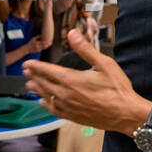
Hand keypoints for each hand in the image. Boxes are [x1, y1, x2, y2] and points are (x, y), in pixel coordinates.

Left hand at [24, 30, 149, 131]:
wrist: (125, 114)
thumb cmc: (117, 90)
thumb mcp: (104, 64)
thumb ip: (85, 49)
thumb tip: (73, 34)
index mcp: (72, 80)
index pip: (47, 71)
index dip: (36, 66)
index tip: (27, 63)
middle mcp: (66, 95)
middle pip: (44, 84)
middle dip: (34, 76)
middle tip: (26, 72)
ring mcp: (69, 108)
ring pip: (47, 97)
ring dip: (37, 90)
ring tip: (30, 85)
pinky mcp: (73, 117)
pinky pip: (54, 110)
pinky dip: (47, 104)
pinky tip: (44, 102)